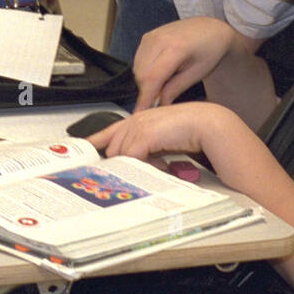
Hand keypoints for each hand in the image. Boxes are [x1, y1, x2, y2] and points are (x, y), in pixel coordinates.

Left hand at [88, 102, 230, 162]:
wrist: (209, 124)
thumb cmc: (190, 132)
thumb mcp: (162, 143)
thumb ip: (147, 151)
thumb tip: (137, 167)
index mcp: (138, 120)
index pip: (107, 133)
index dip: (95, 144)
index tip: (85, 155)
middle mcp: (135, 120)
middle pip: (113, 148)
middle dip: (121, 163)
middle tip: (138, 174)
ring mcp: (139, 125)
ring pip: (121, 154)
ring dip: (138, 166)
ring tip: (162, 167)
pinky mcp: (145, 134)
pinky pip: (132, 157)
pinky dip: (145, 166)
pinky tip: (163, 166)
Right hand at [132, 17, 240, 110]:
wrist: (210, 29)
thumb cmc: (209, 51)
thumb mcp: (197, 73)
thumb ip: (175, 89)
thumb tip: (159, 105)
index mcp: (175, 48)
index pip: (152, 78)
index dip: (145, 98)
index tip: (141, 113)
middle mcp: (159, 39)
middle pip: (141, 75)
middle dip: (147, 91)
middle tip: (161, 98)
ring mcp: (151, 36)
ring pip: (137, 68)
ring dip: (146, 82)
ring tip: (166, 82)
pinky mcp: (147, 37)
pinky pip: (138, 60)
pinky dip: (145, 72)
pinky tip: (161, 73)